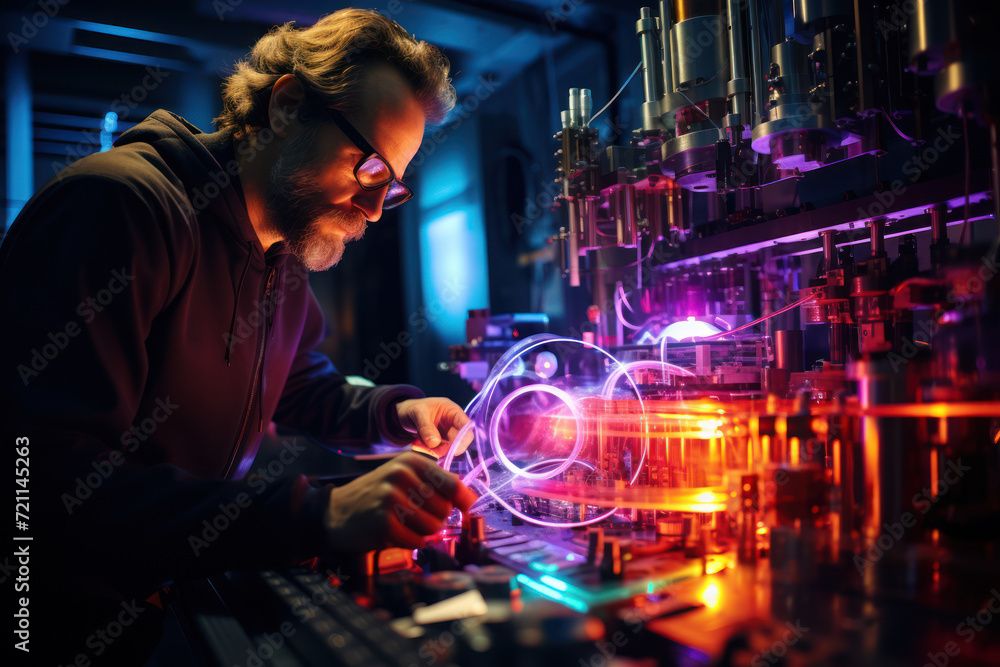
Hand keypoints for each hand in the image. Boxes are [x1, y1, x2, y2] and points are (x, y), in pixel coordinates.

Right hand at [323, 451, 477, 551]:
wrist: (335, 512)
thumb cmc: (375, 495)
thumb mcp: (403, 477)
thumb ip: (435, 483)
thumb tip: (470, 499)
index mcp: (411, 461)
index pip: (453, 483)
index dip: (463, 500)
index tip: (465, 508)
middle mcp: (402, 476)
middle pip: (445, 509)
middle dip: (437, 518)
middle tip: (417, 516)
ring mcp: (391, 499)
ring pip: (434, 527)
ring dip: (423, 532)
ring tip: (405, 524)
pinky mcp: (384, 523)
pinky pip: (417, 541)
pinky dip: (411, 542)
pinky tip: (396, 533)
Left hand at [395, 397, 472, 457]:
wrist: (402, 415)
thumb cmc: (411, 409)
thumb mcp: (417, 413)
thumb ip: (425, 426)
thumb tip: (435, 443)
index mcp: (452, 411)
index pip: (466, 425)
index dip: (464, 437)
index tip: (455, 449)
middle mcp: (453, 423)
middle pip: (462, 439)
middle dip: (452, 448)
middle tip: (438, 453)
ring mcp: (447, 434)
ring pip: (453, 447)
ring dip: (442, 452)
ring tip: (426, 449)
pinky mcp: (440, 443)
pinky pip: (442, 452)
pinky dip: (435, 454)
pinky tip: (425, 450)